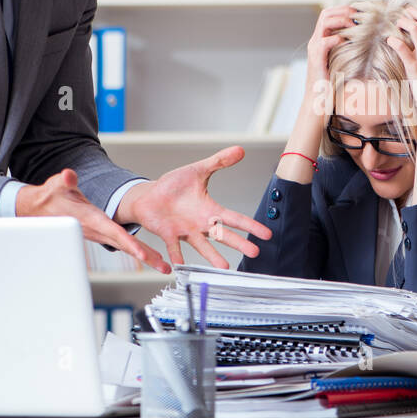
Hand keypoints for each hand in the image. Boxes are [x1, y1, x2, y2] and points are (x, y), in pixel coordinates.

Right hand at [17, 169, 169, 272]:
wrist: (41, 210)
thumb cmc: (51, 197)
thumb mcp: (57, 185)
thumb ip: (65, 180)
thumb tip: (69, 175)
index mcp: (91, 219)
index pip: (113, 232)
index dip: (128, 243)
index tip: (142, 254)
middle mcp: (98, 230)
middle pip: (126, 245)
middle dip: (145, 257)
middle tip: (164, 267)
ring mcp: (100, 234)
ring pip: (126, 247)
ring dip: (145, 257)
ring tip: (164, 267)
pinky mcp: (102, 234)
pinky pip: (123, 244)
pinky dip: (138, 251)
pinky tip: (151, 257)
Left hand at [116, 146, 273, 268]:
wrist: (149, 196)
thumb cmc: (173, 186)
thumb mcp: (198, 171)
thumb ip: (218, 162)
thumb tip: (240, 150)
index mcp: (209, 210)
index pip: (235, 218)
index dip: (251, 225)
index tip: (266, 234)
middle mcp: (200, 224)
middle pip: (224, 235)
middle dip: (239, 243)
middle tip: (254, 252)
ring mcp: (185, 231)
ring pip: (202, 245)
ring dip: (213, 256)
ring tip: (224, 267)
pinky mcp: (168, 234)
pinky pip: (174, 247)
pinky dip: (177, 257)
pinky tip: (180, 267)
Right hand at [302, 4, 358, 117]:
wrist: (318, 101)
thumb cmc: (333, 84)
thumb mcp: (342, 62)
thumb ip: (349, 50)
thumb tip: (369, 42)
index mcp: (320, 39)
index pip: (329, 14)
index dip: (344, 9)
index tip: (360, 12)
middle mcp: (315, 41)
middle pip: (325, 13)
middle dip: (344, 10)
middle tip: (359, 14)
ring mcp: (314, 49)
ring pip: (324, 22)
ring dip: (341, 20)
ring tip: (355, 25)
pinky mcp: (316, 59)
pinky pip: (324, 42)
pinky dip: (337, 39)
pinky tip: (348, 43)